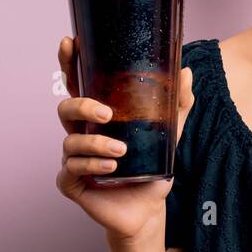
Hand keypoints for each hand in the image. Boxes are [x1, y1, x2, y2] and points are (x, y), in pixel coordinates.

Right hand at [54, 36, 194, 241]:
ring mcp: (73, 158)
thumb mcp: (171, 134)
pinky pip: (71, 169)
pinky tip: (111, 167)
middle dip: (81, 105)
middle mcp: (81, 134)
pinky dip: (91, 165)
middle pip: (65, 108)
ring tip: (121, 150)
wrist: (148, 209)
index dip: (69, 62)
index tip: (70, 42)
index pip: (78, 84)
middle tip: (106, 113)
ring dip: (95, 143)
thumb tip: (186, 71)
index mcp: (97, 117)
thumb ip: (179, 104)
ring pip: (70, 141)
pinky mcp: (71, 183)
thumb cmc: (151, 167)